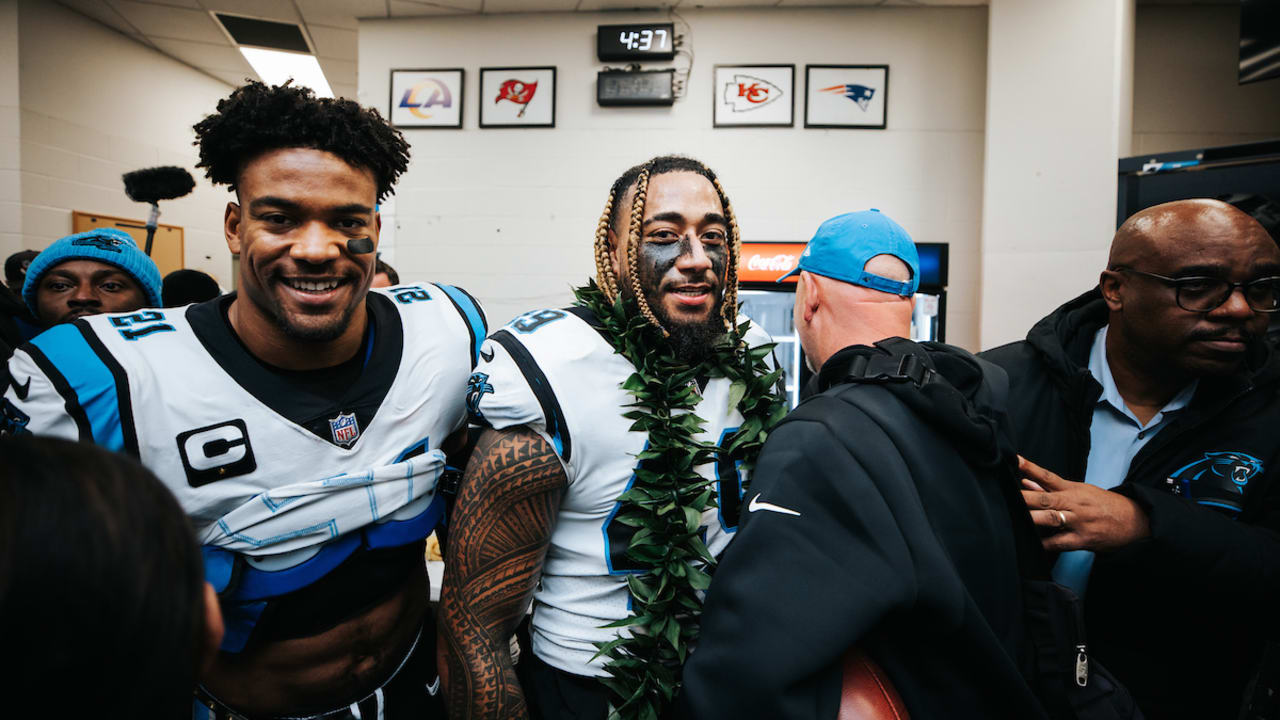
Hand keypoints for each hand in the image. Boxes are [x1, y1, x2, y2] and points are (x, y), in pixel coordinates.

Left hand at [1018, 456, 1150, 551]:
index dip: (1031, 468)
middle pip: (1045, 499)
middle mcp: (1074, 504)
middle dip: (1025, 498)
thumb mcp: (1080, 491)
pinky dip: (1045, 544)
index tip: (1014, 460)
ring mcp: (1078, 522)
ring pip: (1051, 519)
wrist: (1135, 521)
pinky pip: (1059, 543)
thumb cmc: (1102, 505)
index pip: (1048, 476)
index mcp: (1072, 489)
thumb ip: (1051, 488)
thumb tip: (1026, 481)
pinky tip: (1032, 543)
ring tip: (1015, 517)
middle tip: (1008, 495)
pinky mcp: (1082, 540)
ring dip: (1033, 518)